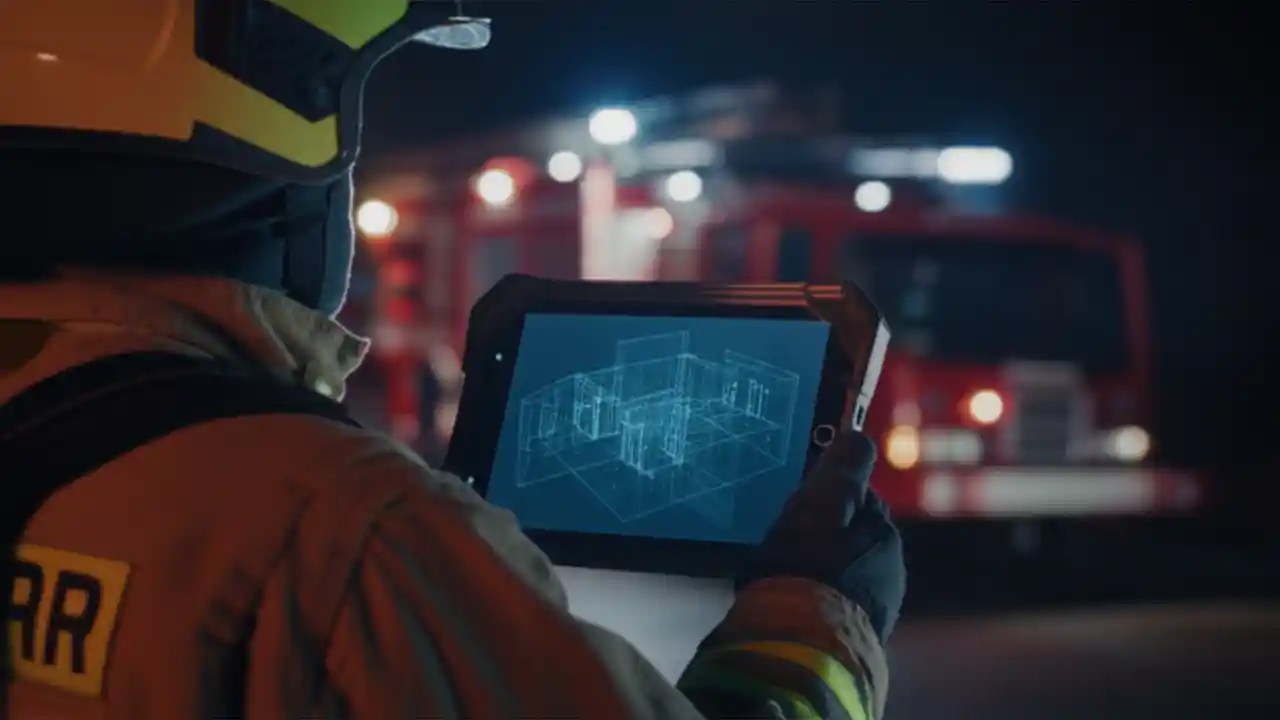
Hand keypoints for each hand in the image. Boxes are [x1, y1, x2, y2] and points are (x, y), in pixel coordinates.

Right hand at [738, 431, 905, 642]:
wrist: (803, 652)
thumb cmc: (808, 570)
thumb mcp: (819, 506)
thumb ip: (840, 470)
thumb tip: (859, 434)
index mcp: (883, 533)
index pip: (856, 496)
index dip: (824, 493)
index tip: (795, 501)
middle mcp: (889, 570)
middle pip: (848, 535)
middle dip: (821, 533)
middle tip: (782, 539)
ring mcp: (874, 607)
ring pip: (841, 570)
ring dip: (817, 567)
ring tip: (780, 574)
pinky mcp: (853, 637)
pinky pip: (830, 601)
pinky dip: (812, 596)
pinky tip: (789, 602)